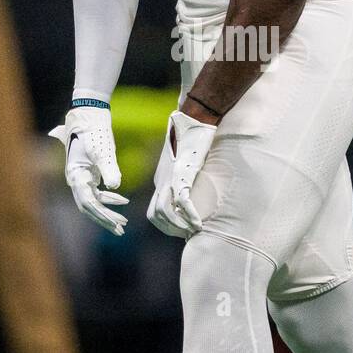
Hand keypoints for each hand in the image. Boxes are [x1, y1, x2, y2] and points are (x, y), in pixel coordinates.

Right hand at [49, 106, 128, 235]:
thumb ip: (109, 169)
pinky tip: (122, 202)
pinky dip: (108, 199)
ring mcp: (81, 177)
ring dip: (107, 212)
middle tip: (121, 229)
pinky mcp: (88, 174)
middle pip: (89, 206)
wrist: (89, 115)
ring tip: (123, 222)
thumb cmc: (94, 132)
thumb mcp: (103, 151)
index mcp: (75, 176)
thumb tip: (115, 186)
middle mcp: (76, 179)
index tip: (116, 223)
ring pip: (93, 201)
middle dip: (104, 218)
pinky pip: (96, 193)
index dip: (102, 214)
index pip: (88, 202)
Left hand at [146, 110, 215, 237]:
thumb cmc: (192, 136)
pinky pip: (182, 201)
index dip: (165, 224)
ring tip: (193, 230)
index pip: (154, 210)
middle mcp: (161, 181)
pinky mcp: (183, 174)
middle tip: (185, 233)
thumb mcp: (183, 160)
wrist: (194, 118)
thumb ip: (183, 175)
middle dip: (169, 229)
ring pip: (164, 211)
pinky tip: (198, 223)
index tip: (180, 229)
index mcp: (161, 179)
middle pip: (154, 215)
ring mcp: (170, 178)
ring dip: (178, 225)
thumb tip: (192, 186)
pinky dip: (190, 215)